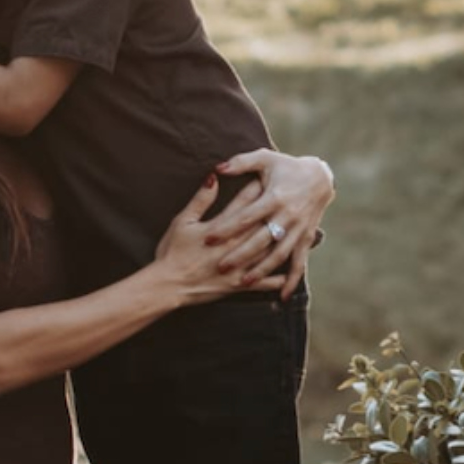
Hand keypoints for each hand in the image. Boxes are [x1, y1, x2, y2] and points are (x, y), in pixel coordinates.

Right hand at [153, 173, 286, 305]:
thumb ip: (201, 200)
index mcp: (221, 229)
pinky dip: (277, 279)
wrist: (167, 285)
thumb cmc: (172, 252)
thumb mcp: (183, 221)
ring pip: (267, 251)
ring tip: (296, 229)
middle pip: (260, 224)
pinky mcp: (238, 284)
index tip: (268, 178)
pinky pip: (263, 283)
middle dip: (275, 210)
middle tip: (289, 196)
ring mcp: (239, 266)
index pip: (243, 204)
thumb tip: (213, 178)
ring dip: (281, 240)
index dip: (256, 189)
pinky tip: (289, 275)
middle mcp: (235, 246)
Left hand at [207, 149, 335, 299]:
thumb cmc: (287, 167)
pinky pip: (299, 262)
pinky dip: (292, 280)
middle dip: (240, 255)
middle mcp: (287, 216)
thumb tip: (216, 168)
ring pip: (278, 255)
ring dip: (261, 270)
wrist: (320, 177)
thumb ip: (240, 163)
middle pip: (260, 240)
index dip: (227, 228)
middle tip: (220, 267)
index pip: (246, 216)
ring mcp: (298, 230)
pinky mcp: (306, 239)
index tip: (208, 239)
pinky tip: (282, 295)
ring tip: (243, 283)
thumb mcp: (265, 159)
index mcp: (274, 197)